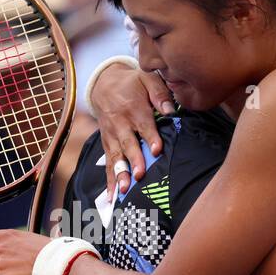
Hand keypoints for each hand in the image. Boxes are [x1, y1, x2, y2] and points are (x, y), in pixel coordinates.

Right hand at [91, 63, 172, 193]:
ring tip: (123, 190)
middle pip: (128, 144)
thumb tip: (171, 110)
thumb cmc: (133, 83)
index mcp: (134, 107)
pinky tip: (111, 196)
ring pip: (115, 156)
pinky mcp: (106, 143)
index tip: (157, 150)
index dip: (151, 137)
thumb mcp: (148, 78)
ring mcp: (111, 135)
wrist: (104, 84)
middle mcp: (120, 123)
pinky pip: (107, 163)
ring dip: (119, 173)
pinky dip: (108, 180)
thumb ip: (160, 93)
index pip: (144, 125)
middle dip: (133, 160)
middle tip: (138, 176)